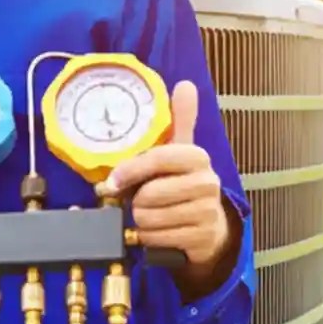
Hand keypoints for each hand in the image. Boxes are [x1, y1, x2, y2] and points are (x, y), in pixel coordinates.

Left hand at [100, 81, 230, 270]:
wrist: (209, 225)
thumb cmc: (183, 183)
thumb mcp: (181, 151)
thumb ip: (180, 119)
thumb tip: (186, 84)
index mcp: (197, 157)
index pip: (157, 159)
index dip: (130, 170)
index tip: (112, 180)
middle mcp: (207, 182)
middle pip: (149, 194)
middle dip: (134, 201)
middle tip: (135, 201)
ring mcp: (207, 211)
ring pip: (151, 219)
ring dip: (140, 221)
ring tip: (146, 215)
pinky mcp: (202, 237)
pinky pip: (159, 239)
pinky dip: (149, 238)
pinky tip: (156, 231)